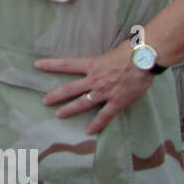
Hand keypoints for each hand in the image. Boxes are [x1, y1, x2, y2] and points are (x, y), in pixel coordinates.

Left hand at [34, 43, 156, 135]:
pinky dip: (97, 124)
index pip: (67, 64)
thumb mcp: (112, 52)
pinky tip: (89, 131)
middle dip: (56, 95)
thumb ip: (104, 60)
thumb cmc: (132, 51)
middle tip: (44, 101)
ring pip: (82, 103)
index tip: (37, 65)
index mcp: (93, 65)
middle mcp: (95, 79)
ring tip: (58, 115)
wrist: (145, 59)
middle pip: (70, 88)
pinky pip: (104, 115)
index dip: (51, 65)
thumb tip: (104, 59)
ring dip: (69, 109)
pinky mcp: (117, 101)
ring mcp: (105, 92)